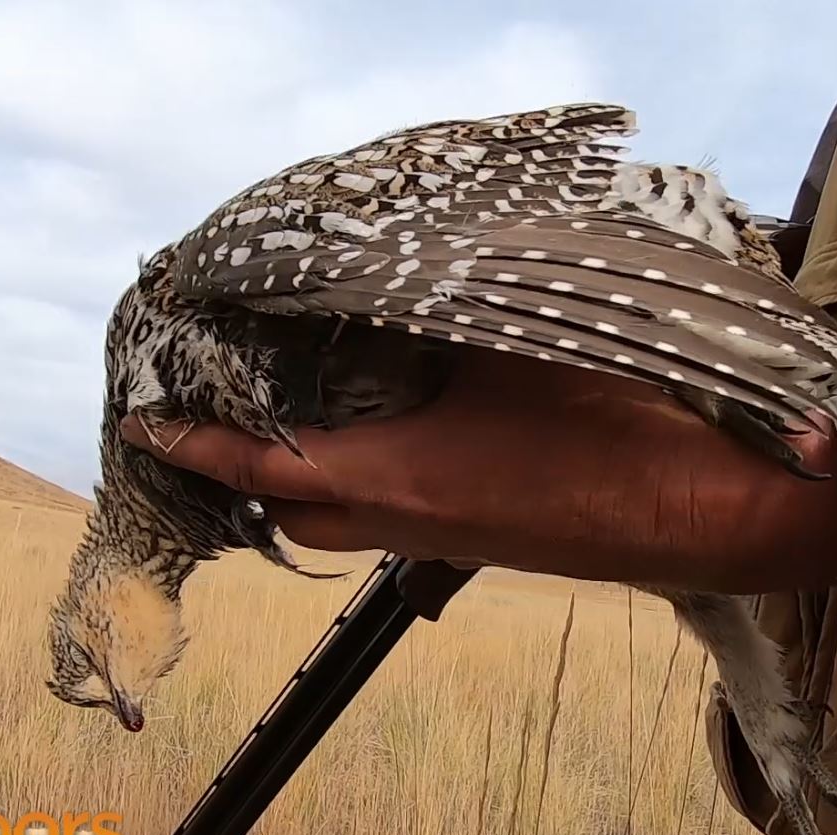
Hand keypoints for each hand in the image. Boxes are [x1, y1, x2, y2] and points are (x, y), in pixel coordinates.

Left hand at [122, 347, 836, 594]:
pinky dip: (362, 485)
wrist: (691, 508)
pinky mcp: (479, 541)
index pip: (264, 464)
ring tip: (294, 426)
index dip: (198, 440)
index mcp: (394, 478)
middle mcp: (404, 524)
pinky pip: (391, 522)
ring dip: (305, 487)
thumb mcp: (506, 351)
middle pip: (292, 514)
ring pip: (342, 524)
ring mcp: (443, 542)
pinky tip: (389, 434)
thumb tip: (384, 289)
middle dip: (246, 473)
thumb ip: (435, 323)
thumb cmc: (604, 426)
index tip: (145, 421)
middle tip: (222, 420)